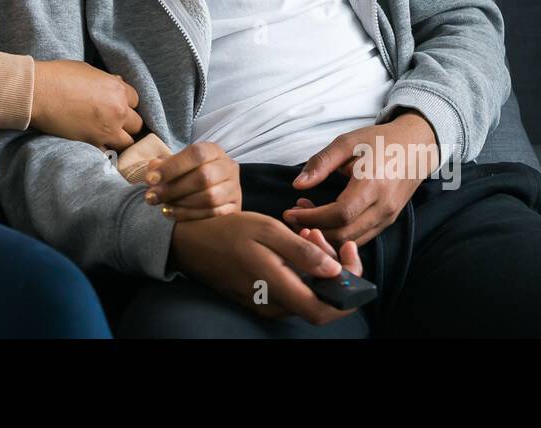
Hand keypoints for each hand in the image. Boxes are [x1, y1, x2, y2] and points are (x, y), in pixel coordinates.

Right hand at [30, 60, 142, 150]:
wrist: (38, 92)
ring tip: (111, 137)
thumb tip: (117, 84)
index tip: (117, 104)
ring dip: (121, 139)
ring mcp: (106, 130)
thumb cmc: (59, 76)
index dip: (126, 102)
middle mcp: (117, 111)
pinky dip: (105, 151)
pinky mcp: (92, 143)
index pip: (136, 100)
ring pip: (128, 143)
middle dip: (127, 123)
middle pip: (137, 124)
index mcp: (117, 90)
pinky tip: (99, 146)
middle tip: (115, 122)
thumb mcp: (89, 70)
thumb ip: (107, 80)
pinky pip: (108, 153)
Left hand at [143, 141, 239, 220]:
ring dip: (181, 203)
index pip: (196, 154)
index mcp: (214, 150)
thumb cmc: (190, 173)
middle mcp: (228, 166)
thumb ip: (165, 164)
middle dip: (173, 189)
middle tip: (151, 197)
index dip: (172, 167)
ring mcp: (234, 188)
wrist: (214, 190)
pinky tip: (172, 213)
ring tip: (163, 205)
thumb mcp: (178, 164)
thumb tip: (152, 169)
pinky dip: (189, 215)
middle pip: (204, 177)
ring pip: (210, 197)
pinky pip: (213, 214)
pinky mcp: (234, 207)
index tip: (150, 179)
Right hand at [170, 213, 365, 325]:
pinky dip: (301, 268)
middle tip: (320, 234)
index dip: (348, 290)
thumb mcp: (266, 230)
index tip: (350, 254)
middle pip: (320, 300)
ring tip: (305, 232)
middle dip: (332, 268)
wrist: (190, 243)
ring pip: (307, 292)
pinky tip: (292, 243)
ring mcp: (266, 303)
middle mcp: (274, 304)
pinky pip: (292, 288)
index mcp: (278, 289)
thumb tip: (335, 271)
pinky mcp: (261, 297)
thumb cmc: (227, 233)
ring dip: (316, 265)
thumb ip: (302, 252)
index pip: (326, 311)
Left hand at [281, 112, 437, 248]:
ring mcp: (388, 217)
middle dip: (314, 230)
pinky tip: (325, 221)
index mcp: (373, 184)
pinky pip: (361, 238)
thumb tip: (297, 185)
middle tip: (293, 217)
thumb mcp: (347, 142)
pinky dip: (340, 236)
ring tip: (306, 217)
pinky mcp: (388, 221)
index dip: (312, 218)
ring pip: (352, 241)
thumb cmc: (380, 141)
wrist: (417, 146)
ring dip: (326, 235)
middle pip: (345, 234)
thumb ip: (321, 163)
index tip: (290, 212)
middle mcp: (383, 206)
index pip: (340, 214)